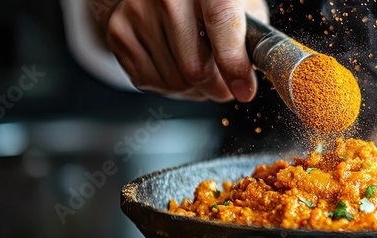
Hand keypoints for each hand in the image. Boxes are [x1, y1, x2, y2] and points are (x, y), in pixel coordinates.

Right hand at [103, 0, 268, 101]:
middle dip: (218, 88)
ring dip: (197, 91)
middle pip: (195, 67)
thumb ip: (252, 33)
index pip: (221, 22)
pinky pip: (151, 83)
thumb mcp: (239, 2)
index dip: (234, 63)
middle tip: (228, 86)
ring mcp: (136, 14)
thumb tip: (258, 69)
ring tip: (204, 73)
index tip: (245, 90)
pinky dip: (173, 88)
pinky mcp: (119, 35)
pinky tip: (180, 68)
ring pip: (176, 82)